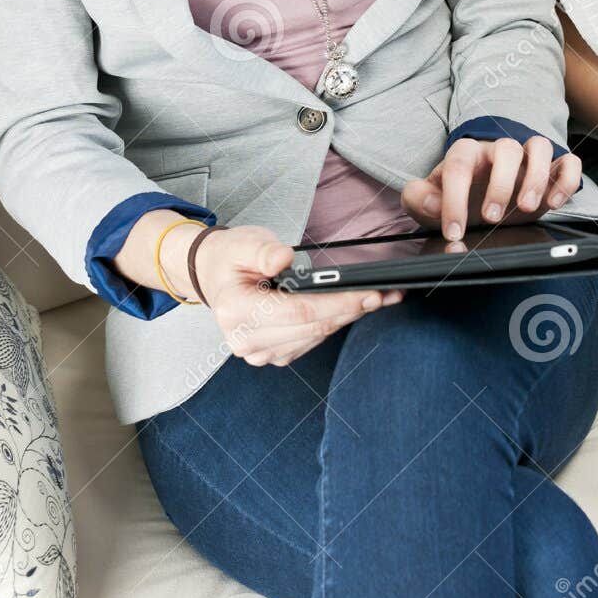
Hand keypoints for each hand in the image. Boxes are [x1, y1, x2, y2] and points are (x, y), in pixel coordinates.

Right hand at [192, 225, 401, 367]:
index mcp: (236, 310)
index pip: (297, 312)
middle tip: (383, 294)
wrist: (214, 276)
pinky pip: (310, 341)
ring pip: (315, 337)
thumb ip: (263, 250)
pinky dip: (333, 324)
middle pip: (311, 327)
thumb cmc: (230, 258)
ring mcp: (259, 352)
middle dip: (350, 310)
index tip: (366, 293)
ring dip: (346, 318)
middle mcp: (246, 339)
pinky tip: (351, 309)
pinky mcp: (273, 354)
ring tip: (375, 299)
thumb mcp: (243, 243)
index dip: (335, 304)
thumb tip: (283, 258)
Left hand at [401, 135, 582, 239]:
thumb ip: (418, 198)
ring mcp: (528, 157)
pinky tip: (554, 203)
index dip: (454, 199)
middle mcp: (498, 150)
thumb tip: (427, 201)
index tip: (453, 232)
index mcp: (467, 153)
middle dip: (499, 184)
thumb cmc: (460, 195)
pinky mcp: (553, 168)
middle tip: (491, 218)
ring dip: (536, 177)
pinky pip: (568, 161)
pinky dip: (566, 179)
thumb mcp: (432, 200)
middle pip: (505, 149)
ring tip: (526, 208)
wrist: (485, 192)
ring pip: (538, 148)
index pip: (459, 166)